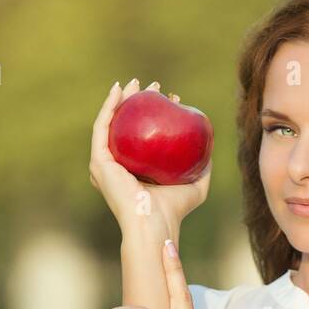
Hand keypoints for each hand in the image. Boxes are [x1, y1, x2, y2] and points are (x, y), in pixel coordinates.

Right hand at [89, 77, 210, 236]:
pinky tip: (119, 89)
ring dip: (122, 100)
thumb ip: (203, 168)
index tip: (172, 99)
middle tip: (155, 87)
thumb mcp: (196, 186)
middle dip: (138, 102)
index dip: (155, 114)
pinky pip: (102, 127)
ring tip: (137, 84)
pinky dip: (108, 106)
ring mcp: (104, 163)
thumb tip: (210, 147)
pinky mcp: (98, 161)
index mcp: (134, 171)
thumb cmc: (174, 210)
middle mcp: (116, 166)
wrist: (154, 224)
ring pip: (112, 123)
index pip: (143, 137)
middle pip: (126, 126)